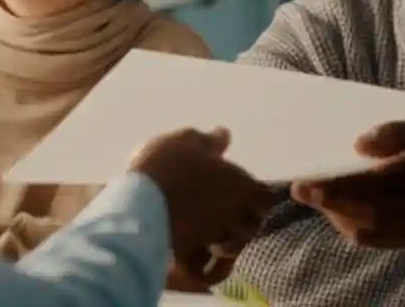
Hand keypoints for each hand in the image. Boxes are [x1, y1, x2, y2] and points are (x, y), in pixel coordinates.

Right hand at [130, 128, 272, 287]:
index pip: (266, 199)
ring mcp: (215, 237)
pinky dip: (210, 266)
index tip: (243, 192)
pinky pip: (210, 270)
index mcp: (240, 185)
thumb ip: (209, 141)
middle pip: (254, 225)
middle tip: (227, 212)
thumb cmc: (168, 164)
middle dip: (244, 221)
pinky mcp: (194, 255)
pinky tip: (199, 252)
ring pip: (234, 247)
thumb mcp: (187, 141)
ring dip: (228, 241)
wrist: (138, 199)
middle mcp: (234, 214)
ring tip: (213, 230)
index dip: (257, 197)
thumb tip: (224, 134)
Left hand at [290, 119, 404, 247]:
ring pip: (373, 230)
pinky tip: (333, 208)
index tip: (313, 177)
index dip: (347, 181)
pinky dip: (350, 226)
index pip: (386, 178)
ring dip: (336, 214)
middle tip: (300, 188)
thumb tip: (358, 144)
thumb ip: (395, 130)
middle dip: (333, 202)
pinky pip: (377, 240)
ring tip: (312, 195)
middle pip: (375, 211)